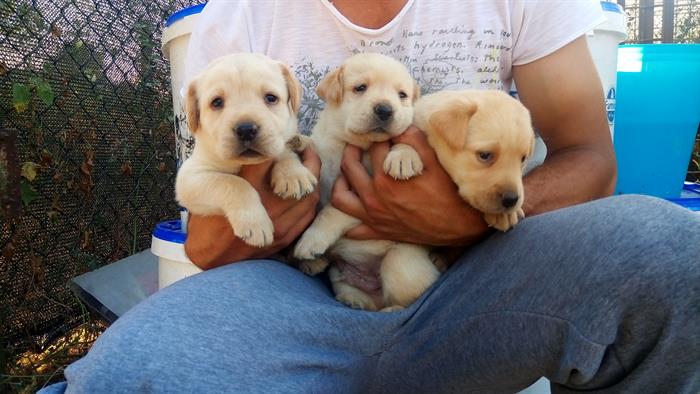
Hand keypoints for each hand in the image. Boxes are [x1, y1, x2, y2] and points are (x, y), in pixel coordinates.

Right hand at [184, 147, 320, 269]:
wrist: (211, 257)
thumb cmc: (210, 217)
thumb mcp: (217, 187)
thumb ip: (242, 167)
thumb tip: (266, 149)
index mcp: (245, 187)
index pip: (274, 158)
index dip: (285, 146)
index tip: (289, 140)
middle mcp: (266, 205)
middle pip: (299, 176)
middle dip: (307, 159)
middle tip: (305, 148)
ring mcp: (279, 223)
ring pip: (309, 195)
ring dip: (311, 179)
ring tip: (308, 166)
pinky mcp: (285, 237)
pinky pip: (308, 214)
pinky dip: (309, 199)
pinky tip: (304, 191)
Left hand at [330, 127, 489, 245]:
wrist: (459, 226)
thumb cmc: (449, 192)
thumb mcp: (434, 162)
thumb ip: (414, 140)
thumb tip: (399, 126)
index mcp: (387, 177)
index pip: (374, 149)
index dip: (380, 138)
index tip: (384, 136)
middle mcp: (375, 197)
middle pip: (349, 168)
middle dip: (352, 152)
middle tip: (358, 146)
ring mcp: (374, 216)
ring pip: (341, 198)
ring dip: (341, 183)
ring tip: (348, 175)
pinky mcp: (379, 231)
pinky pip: (354, 230)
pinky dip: (349, 220)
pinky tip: (355, 207)